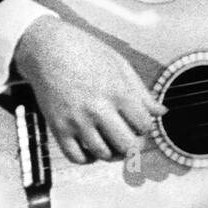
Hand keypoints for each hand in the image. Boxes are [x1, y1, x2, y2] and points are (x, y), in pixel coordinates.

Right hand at [13, 15, 165, 164]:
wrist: (47, 48)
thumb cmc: (86, 52)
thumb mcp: (120, 65)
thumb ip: (141, 92)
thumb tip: (161, 112)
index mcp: (118, 92)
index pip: (144, 126)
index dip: (146, 127)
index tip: (139, 123)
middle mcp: (98, 109)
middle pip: (127, 146)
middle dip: (135, 147)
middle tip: (132, 141)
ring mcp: (76, 120)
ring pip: (103, 154)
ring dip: (112, 153)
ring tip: (112, 143)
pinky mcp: (57, 127)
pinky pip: (76, 157)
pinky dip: (88, 159)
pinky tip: (92, 149)